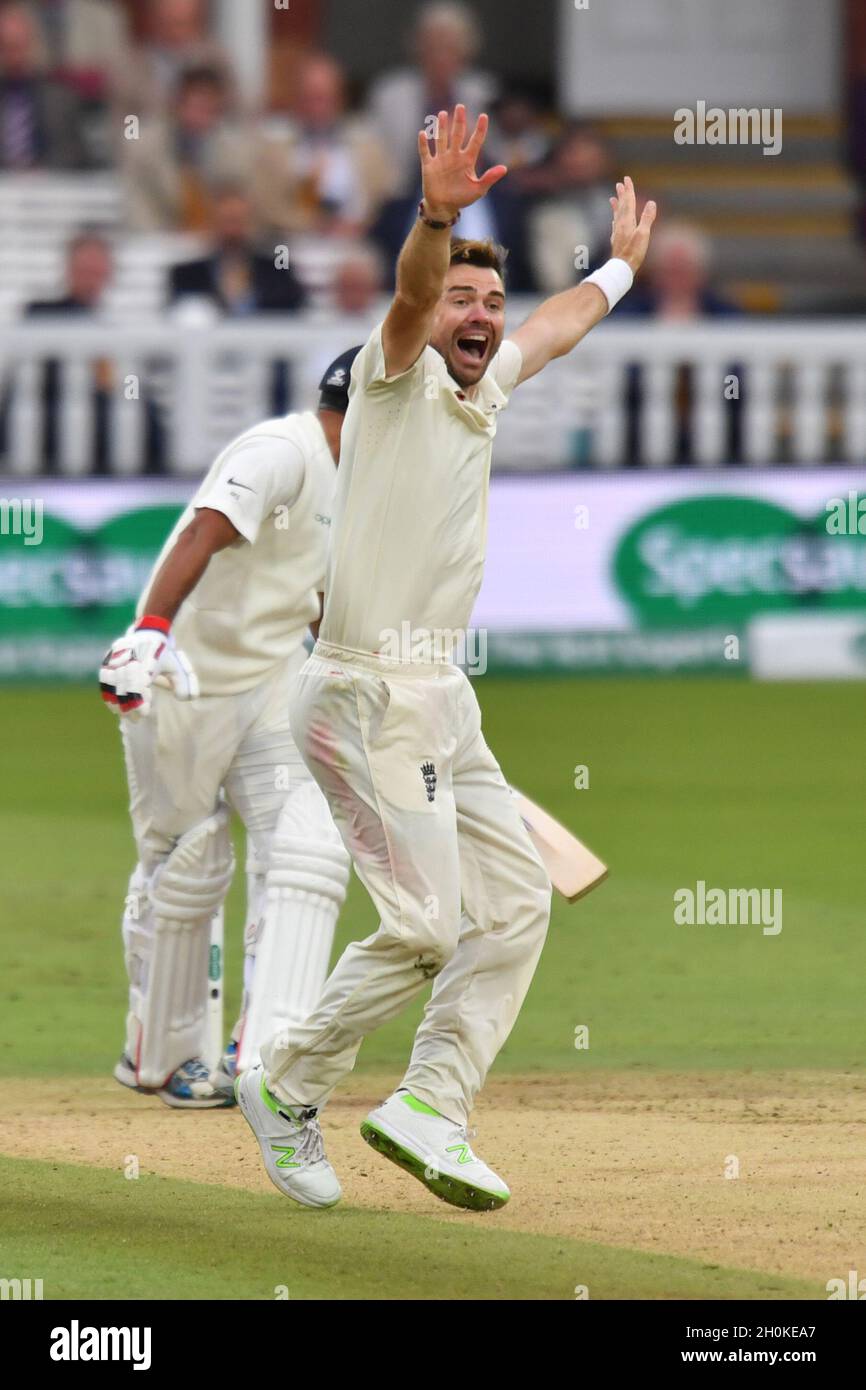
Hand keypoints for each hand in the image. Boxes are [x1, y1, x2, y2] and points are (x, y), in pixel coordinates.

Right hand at [99, 619, 198, 719]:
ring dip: (118, 703)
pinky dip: (107, 694)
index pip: (139, 684)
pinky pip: (104, 679)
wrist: (147, 632)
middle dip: (129, 706)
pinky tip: (113, 706)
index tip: (145, 713)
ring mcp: (117, 658)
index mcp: (146, 661)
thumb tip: (187, 699)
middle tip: (136, 720)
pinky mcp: (108, 659)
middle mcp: (129, 659)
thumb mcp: (177, 666)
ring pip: (113, 685)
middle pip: (125, 687)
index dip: (140, 701)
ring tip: (125, 715)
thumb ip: (183, 682)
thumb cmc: (163, 654)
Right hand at [418, 104, 506, 220]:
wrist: (444, 207)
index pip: (476, 141)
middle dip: (459, 121)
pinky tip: (423, 134)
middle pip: (457, 135)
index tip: (484, 116)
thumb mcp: (478, 190)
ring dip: (441, 127)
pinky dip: (424, 144)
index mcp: (468, 160)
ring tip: (442, 114)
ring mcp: (441, 159)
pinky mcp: (429, 166)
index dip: (480, 129)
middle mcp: (454, 156)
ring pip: (441, 139)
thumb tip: (504, 168)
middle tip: (461, 107)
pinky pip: (425, 152)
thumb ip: (489, 178)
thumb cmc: (462, 198)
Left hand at [609, 176, 656, 273]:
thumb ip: (647, 218)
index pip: (628, 202)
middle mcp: (620, 225)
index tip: (626, 179)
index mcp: (627, 222)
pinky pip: (615, 226)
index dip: (628, 190)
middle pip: (621, 207)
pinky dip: (615, 220)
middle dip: (621, 195)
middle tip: (619, 184)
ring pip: (616, 215)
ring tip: (613, 198)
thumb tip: (651, 203)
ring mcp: (617, 233)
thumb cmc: (633, 253)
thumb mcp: (643, 234)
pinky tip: (614, 220)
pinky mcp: (616, 241)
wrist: (621, 269)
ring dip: (616, 206)